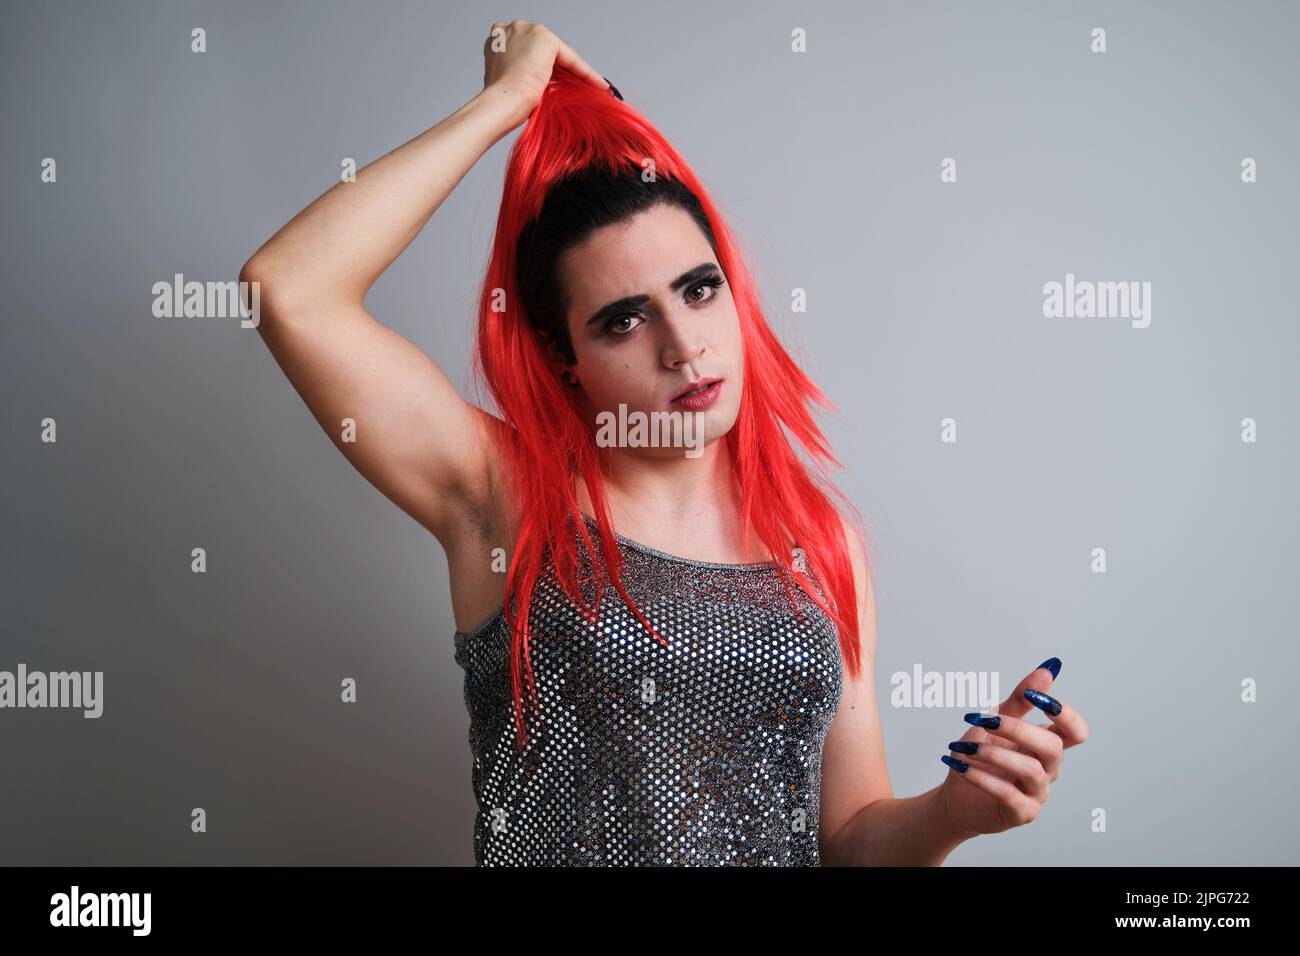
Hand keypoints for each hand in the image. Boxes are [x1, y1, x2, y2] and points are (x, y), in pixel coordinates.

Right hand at [481, 20, 607, 125]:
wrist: (502, 102)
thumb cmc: (503, 101)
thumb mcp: (512, 84)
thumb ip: (524, 74)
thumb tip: (544, 85)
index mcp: (498, 40)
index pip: (529, 53)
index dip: (544, 69)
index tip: (557, 84)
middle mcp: (512, 29)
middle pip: (545, 52)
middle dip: (562, 69)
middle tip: (579, 88)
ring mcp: (528, 31)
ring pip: (560, 55)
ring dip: (577, 73)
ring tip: (592, 89)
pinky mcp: (544, 38)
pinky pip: (572, 59)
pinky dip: (586, 74)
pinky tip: (598, 86)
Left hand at [937, 657, 1087, 837]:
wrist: (957, 794)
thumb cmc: (980, 754)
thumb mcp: (995, 720)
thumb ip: (1020, 699)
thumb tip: (1047, 670)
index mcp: (1046, 745)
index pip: (1075, 731)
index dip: (1064, 714)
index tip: (1033, 696)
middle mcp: (1047, 769)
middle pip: (1052, 748)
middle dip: (1018, 729)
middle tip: (984, 720)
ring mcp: (1037, 793)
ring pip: (1029, 770)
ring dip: (992, 753)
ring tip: (962, 746)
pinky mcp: (1021, 813)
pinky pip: (1007, 794)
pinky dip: (981, 776)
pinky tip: (960, 765)